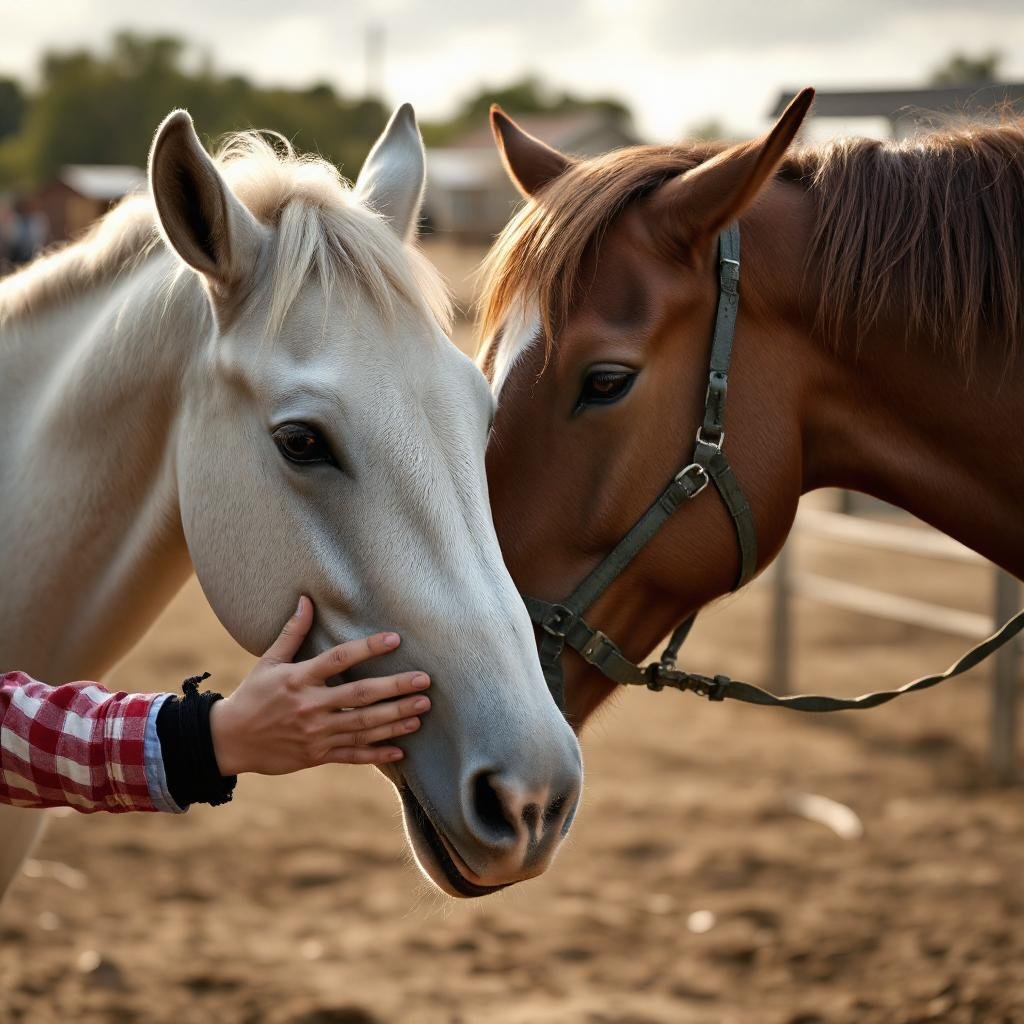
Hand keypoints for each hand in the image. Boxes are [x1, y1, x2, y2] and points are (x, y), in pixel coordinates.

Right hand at [209, 596, 429, 775]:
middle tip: (425, 681)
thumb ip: (292, 632)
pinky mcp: (317, 755)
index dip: (368, 647)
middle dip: (395, 689)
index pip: (340, 659)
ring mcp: (315, 733)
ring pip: (362, 726)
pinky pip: (352, 755)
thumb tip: (307, 599)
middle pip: (360, 696)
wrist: (228, 741)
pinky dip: (376, 754)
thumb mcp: (268, 662)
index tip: (395, 639)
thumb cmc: (252, 695)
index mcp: (299, 678)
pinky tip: (402, 750)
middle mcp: (310, 706)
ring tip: (422, 710)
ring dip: (395, 719)